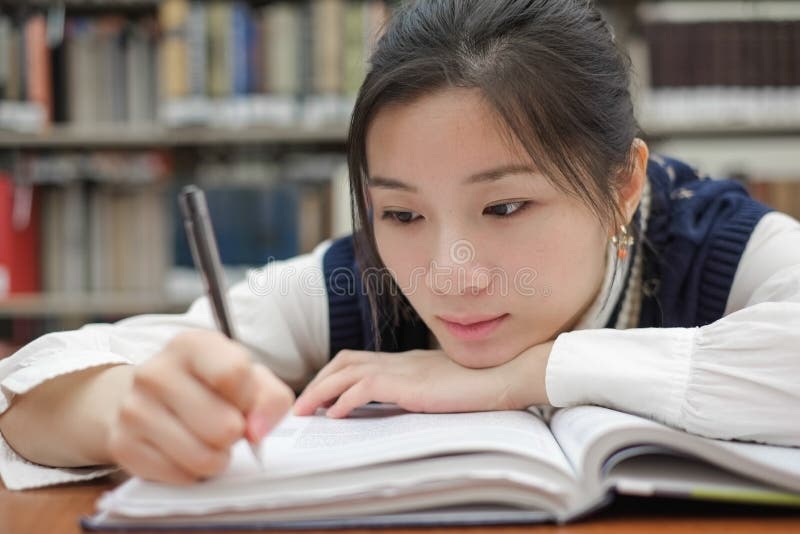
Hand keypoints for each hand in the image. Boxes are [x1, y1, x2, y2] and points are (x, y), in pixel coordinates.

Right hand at [106, 330, 294, 484]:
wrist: (150, 399)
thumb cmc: (211, 387)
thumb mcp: (249, 378)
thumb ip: (270, 399)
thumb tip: (257, 431)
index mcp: (190, 345)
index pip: (233, 374)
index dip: (250, 400)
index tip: (246, 404)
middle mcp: (155, 372)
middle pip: (223, 425)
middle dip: (235, 435)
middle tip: (227, 427)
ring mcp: (133, 409)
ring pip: (203, 457)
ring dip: (217, 458)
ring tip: (210, 442)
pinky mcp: (122, 445)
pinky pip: (179, 476)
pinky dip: (192, 473)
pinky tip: (185, 453)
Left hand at [293, 342, 553, 418]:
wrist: (505, 376)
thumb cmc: (482, 384)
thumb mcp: (443, 386)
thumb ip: (422, 389)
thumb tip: (406, 402)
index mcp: (407, 361)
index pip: (358, 359)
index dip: (333, 374)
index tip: (319, 394)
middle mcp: (400, 361)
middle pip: (345, 361)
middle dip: (318, 381)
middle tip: (302, 405)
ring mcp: (404, 370)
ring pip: (347, 372)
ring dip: (320, 391)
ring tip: (305, 412)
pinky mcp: (410, 384)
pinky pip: (365, 388)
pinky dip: (344, 400)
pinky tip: (335, 415)